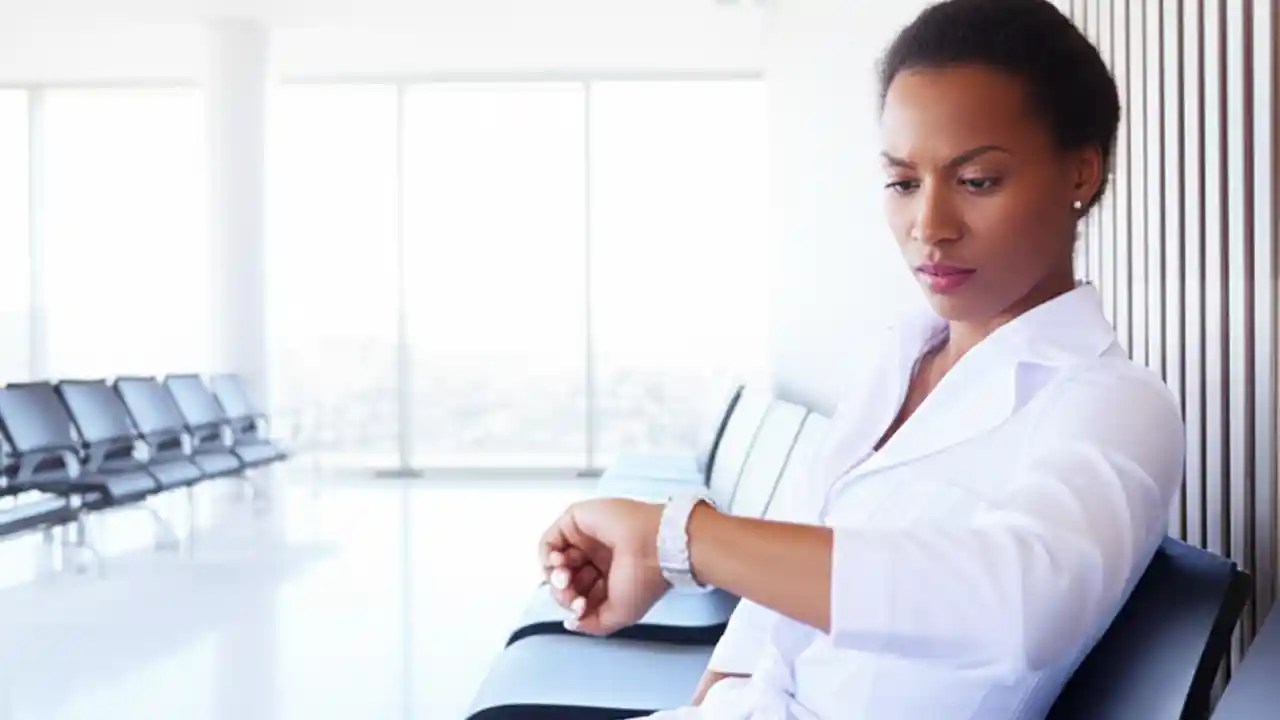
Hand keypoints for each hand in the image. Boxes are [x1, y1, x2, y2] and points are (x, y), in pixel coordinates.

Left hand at [539, 498, 669, 635]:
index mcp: (609, 576)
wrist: (654, 546)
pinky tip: (559, 564)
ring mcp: (586, 539)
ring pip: (554, 563)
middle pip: (564, 580)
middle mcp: (597, 557)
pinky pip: (549, 541)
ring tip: (566, 579)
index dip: (575, 605)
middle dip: (564, 593)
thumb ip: (593, 624)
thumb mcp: (621, 615)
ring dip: (554, 576)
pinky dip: (547, 557)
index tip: (582, 608)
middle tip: (573, 595)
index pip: (579, 594)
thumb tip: (573, 622)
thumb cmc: (647, 575)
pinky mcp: (576, 521)